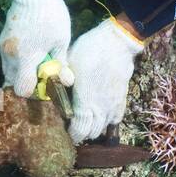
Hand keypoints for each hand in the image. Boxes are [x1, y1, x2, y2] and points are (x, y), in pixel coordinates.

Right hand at [0, 0, 74, 97]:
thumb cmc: (51, 16)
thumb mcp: (61, 41)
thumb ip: (61, 64)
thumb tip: (66, 83)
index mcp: (26, 58)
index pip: (22, 89)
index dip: (34, 92)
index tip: (45, 84)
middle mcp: (10, 56)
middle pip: (12, 82)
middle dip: (26, 83)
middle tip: (41, 74)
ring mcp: (4, 47)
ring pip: (7, 71)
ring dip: (20, 72)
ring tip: (35, 62)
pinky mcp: (2, 39)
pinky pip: (6, 59)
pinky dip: (16, 62)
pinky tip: (29, 51)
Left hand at [66, 18, 143, 142]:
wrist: (116, 42)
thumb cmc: (88, 51)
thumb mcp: (68, 65)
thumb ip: (61, 82)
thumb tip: (52, 92)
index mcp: (85, 101)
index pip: (79, 130)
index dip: (72, 134)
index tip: (64, 129)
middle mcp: (101, 108)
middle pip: (91, 132)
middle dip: (81, 133)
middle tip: (72, 125)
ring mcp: (113, 105)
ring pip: (104, 127)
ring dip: (94, 128)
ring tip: (85, 121)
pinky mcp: (122, 99)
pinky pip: (116, 119)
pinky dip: (107, 122)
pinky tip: (101, 117)